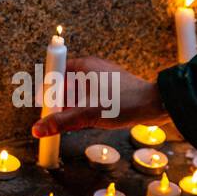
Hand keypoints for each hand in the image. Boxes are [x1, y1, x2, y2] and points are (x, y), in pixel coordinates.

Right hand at [31, 56, 167, 136]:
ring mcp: (102, 80)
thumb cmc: (126, 101)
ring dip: (71, 108)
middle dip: (58, 102)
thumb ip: (62, 121)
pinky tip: (85, 122)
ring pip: (77, 94)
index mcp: (84, 66)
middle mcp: (92, 70)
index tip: (42, 104)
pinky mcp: (111, 92)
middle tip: (53, 118)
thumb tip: (39, 129)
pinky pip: (90, 99)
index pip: (55, 71)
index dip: (46, 88)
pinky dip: (84, 110)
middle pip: (64, 84)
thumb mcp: (88, 113)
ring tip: (68, 122)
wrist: (157, 105)